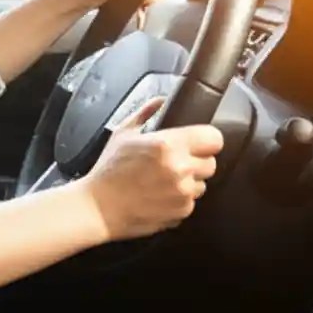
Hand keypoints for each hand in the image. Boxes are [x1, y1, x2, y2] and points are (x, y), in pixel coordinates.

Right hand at [78, 97, 223, 241]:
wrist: (99, 208)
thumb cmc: (108, 170)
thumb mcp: (123, 134)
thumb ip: (145, 113)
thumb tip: (161, 100)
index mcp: (168, 144)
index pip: (214, 139)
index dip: (207, 140)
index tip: (198, 143)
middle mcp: (180, 168)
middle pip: (211, 163)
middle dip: (196, 161)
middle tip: (175, 163)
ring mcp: (183, 193)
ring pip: (202, 184)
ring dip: (189, 182)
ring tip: (164, 181)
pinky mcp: (182, 212)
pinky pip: (191, 202)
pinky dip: (180, 200)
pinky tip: (159, 196)